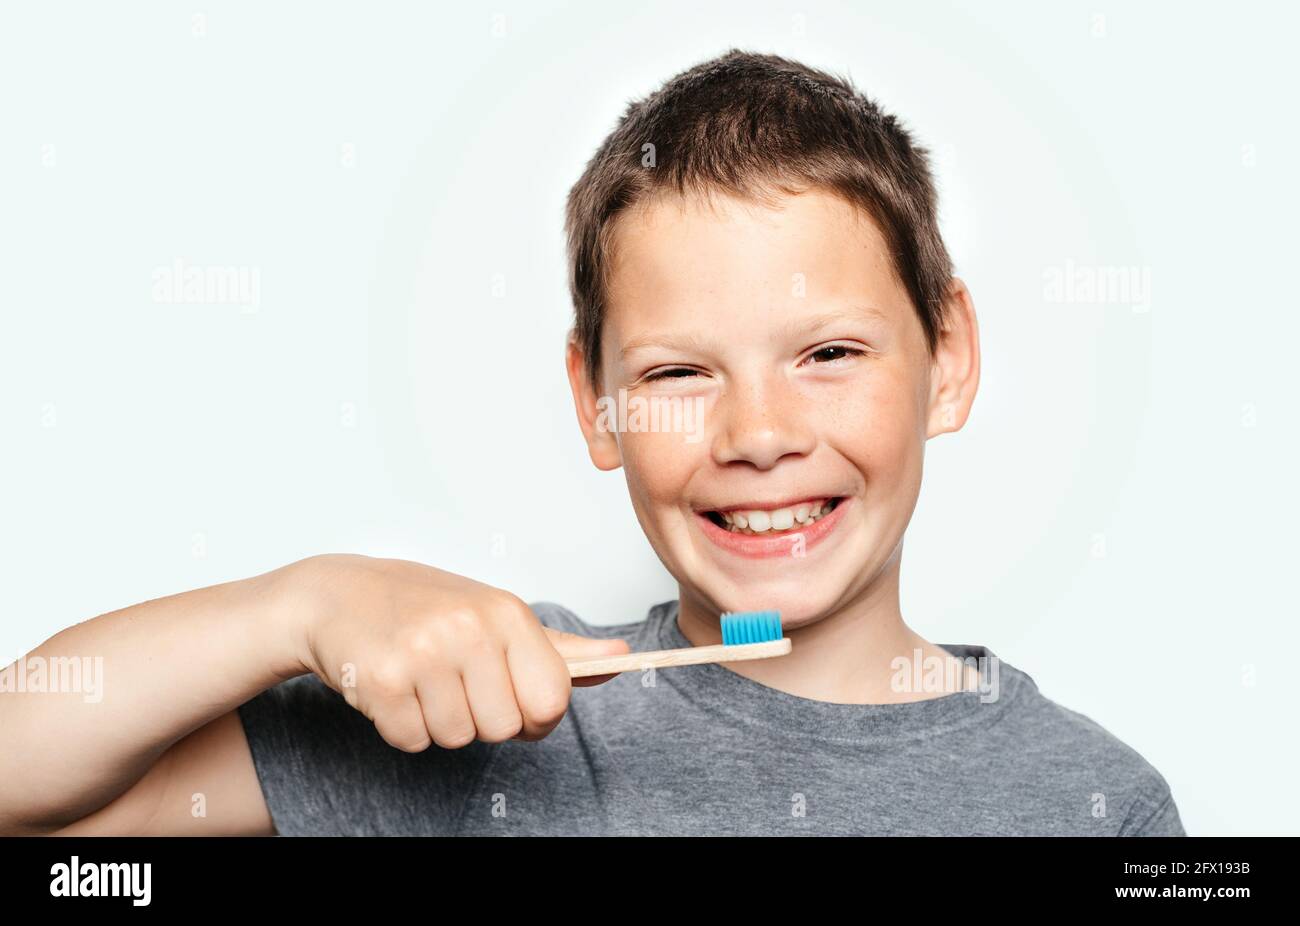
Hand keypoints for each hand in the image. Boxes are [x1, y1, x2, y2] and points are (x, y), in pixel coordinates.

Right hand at [285, 554, 630, 751]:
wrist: (336, 595)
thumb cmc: (424, 608)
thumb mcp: (495, 616)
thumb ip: (559, 649)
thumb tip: (622, 657)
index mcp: (506, 613)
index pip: (552, 699)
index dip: (533, 715)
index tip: (511, 700)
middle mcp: (469, 629)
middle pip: (504, 728)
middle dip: (479, 718)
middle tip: (452, 680)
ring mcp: (424, 654)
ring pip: (458, 739)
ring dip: (438, 721)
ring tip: (420, 678)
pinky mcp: (382, 682)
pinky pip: (413, 742)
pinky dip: (402, 725)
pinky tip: (393, 686)